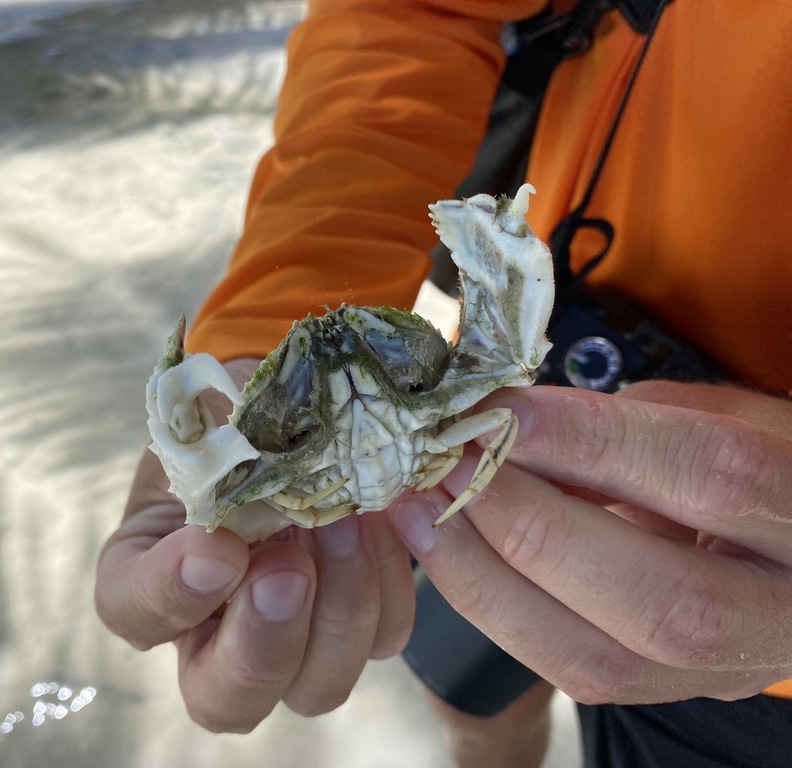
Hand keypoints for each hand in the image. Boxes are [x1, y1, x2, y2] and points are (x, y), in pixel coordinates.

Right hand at [95, 359, 415, 731]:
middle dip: (265, 639)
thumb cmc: (232, 420)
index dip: (172, 594)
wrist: (292, 413)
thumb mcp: (202, 425)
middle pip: (227, 698)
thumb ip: (208, 458)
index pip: (134, 613)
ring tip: (346, 522)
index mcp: (147, 580)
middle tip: (288, 564)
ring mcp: (292, 642)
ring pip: (317, 685)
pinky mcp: (360, 627)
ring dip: (340, 604)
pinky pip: (384, 637)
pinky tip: (382, 520)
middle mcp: (213, 635)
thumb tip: (240, 490)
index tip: (216, 545)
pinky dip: (390, 583)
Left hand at [388, 381, 791, 704]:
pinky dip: (490, 604)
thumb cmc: (745, 463)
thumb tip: (505, 429)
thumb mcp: (711, 417)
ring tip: (420, 509)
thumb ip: (622, 423)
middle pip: (655, 599)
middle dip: (527, 525)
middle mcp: (780, 612)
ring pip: (596, 658)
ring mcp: (721, 670)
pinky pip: (564, 669)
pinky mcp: (659, 690)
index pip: (709, 476)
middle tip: (446, 464)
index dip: (590, 443)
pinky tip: (445, 549)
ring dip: (484, 578)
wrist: (784, 548)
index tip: (496, 411)